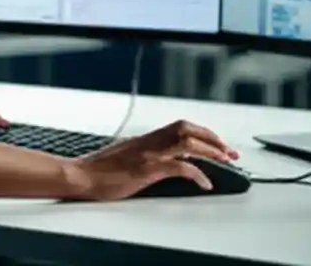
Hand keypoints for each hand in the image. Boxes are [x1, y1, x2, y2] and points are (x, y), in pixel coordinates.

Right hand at [68, 120, 239, 200]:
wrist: (81, 176)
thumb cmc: (98, 170)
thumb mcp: (125, 155)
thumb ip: (144, 153)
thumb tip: (161, 159)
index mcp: (146, 139)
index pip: (181, 127)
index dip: (203, 133)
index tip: (217, 143)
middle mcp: (149, 142)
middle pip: (188, 129)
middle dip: (213, 138)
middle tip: (230, 151)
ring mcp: (149, 154)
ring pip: (188, 143)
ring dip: (211, 151)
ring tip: (225, 161)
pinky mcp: (147, 170)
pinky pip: (179, 168)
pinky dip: (197, 174)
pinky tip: (205, 183)